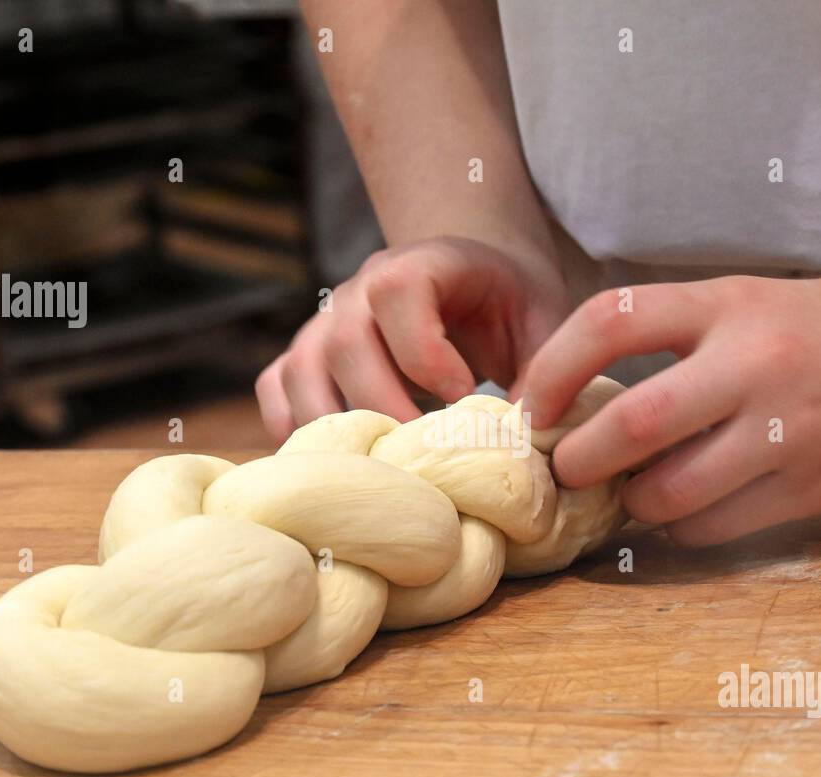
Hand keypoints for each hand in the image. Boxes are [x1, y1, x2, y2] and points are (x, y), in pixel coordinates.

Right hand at [256, 236, 568, 443]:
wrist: (476, 277)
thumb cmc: (512, 305)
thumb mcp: (543, 326)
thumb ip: (543, 374)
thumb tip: (530, 441)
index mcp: (423, 263)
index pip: (400, 290)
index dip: (425, 349)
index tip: (464, 394)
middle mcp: (360, 289)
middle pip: (345, 344)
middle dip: (385, 409)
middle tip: (426, 458)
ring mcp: (324, 323)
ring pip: (301, 372)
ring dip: (337, 429)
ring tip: (384, 470)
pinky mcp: (305, 356)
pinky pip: (276, 389)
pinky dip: (293, 428)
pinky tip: (338, 464)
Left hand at [521, 265, 820, 545]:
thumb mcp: (754, 303)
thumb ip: (680, 342)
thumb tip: (587, 405)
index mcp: (729, 304)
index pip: (612, 320)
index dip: (553, 368)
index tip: (531, 407)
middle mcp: (755, 361)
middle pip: (633, 423)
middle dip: (581, 460)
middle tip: (567, 472)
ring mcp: (789, 429)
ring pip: (673, 492)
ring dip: (635, 506)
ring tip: (635, 497)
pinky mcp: (818, 486)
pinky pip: (720, 528)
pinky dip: (685, 531)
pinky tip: (688, 517)